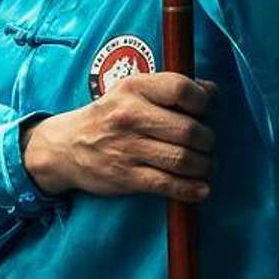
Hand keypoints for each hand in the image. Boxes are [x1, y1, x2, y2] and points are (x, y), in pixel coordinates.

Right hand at [21, 73, 214, 202]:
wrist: (65, 146)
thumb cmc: (109, 116)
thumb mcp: (132, 91)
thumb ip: (171, 88)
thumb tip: (213, 92)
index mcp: (134, 88)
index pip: (181, 89)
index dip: (203, 101)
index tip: (206, 111)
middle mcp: (130, 116)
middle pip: (189, 130)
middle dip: (208, 141)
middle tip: (207, 145)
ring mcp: (127, 148)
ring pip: (183, 160)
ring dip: (204, 166)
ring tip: (205, 166)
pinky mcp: (126, 177)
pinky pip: (168, 185)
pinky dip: (191, 190)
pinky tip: (200, 189)